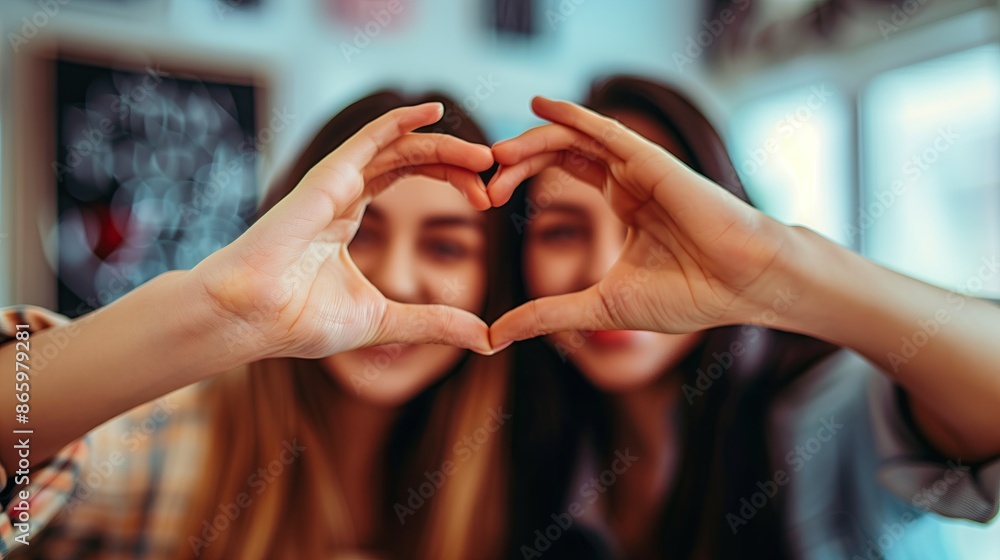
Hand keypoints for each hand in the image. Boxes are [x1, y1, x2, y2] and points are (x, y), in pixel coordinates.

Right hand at [192, 103, 495, 358]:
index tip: (487, 201)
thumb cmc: (300, 320)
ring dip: (443, 145)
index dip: (449, 182)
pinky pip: (369, 138)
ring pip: (397, 146)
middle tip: (495, 174)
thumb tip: (486, 340)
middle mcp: (342, 193)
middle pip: (409, 159)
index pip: (407, 179)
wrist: (252, 318)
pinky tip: (433, 111)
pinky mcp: (327, 177)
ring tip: (485, 156)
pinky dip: (401, 121)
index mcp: (349, 218)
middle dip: (454, 163)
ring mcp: (333, 182)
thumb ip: (434, 323)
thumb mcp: (386, 321)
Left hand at [487, 97, 792, 345]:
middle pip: (560, 152)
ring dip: (532, 141)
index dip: (521, 178)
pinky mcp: (651, 161)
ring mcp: (641, 166)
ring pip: (575, 138)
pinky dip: (571, 116)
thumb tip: (494, 336)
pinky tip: (539, 107)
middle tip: (483, 186)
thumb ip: (546, 314)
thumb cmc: (687, 295)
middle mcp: (629, 178)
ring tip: (496, 156)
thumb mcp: (599, 307)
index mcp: (623, 203)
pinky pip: (604, 130)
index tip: (488, 200)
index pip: (561, 172)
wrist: (742, 286)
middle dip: (516, 162)